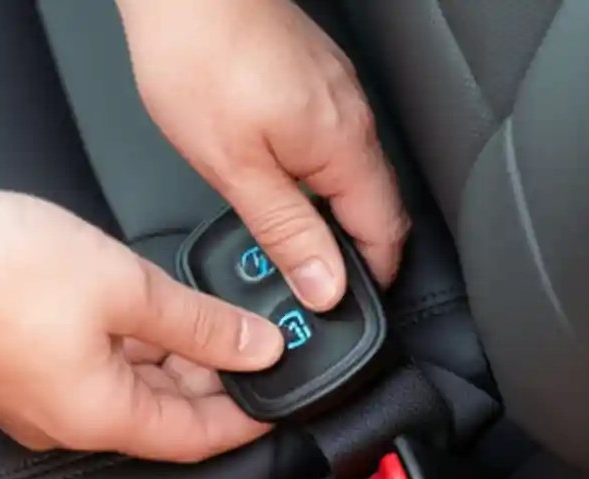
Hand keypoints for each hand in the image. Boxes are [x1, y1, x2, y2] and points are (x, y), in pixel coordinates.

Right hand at [0, 179, 283, 461]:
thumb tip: (256, 347)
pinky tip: (140, 306)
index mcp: (97, 417)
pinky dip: (125, 346)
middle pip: (160, 415)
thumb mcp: (125, 287)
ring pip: (123, 390)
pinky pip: (88, 371)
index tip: (281, 394)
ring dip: (168, 357)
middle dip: (211, 378)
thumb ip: (201, 323)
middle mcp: (62, 423)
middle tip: (248, 334)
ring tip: (201, 311)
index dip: (247, 418)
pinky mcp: (10, 368)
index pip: (196, 439)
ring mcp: (31, 400)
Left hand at [117, 0, 409, 310]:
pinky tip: (280, 185)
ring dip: (331, 216)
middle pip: (375, 207)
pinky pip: (332, 143)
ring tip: (290, 245)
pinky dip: (316, 179)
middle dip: (351, 254)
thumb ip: (286, 230)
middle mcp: (354, 120)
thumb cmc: (201, 59)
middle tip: (312, 288)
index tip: (346, 309)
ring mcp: (338, 94)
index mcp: (345, 149)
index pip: (386, 234)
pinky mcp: (314, 77)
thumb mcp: (236, 168)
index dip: (372, 280)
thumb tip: (325, 284)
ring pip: (352, 175)